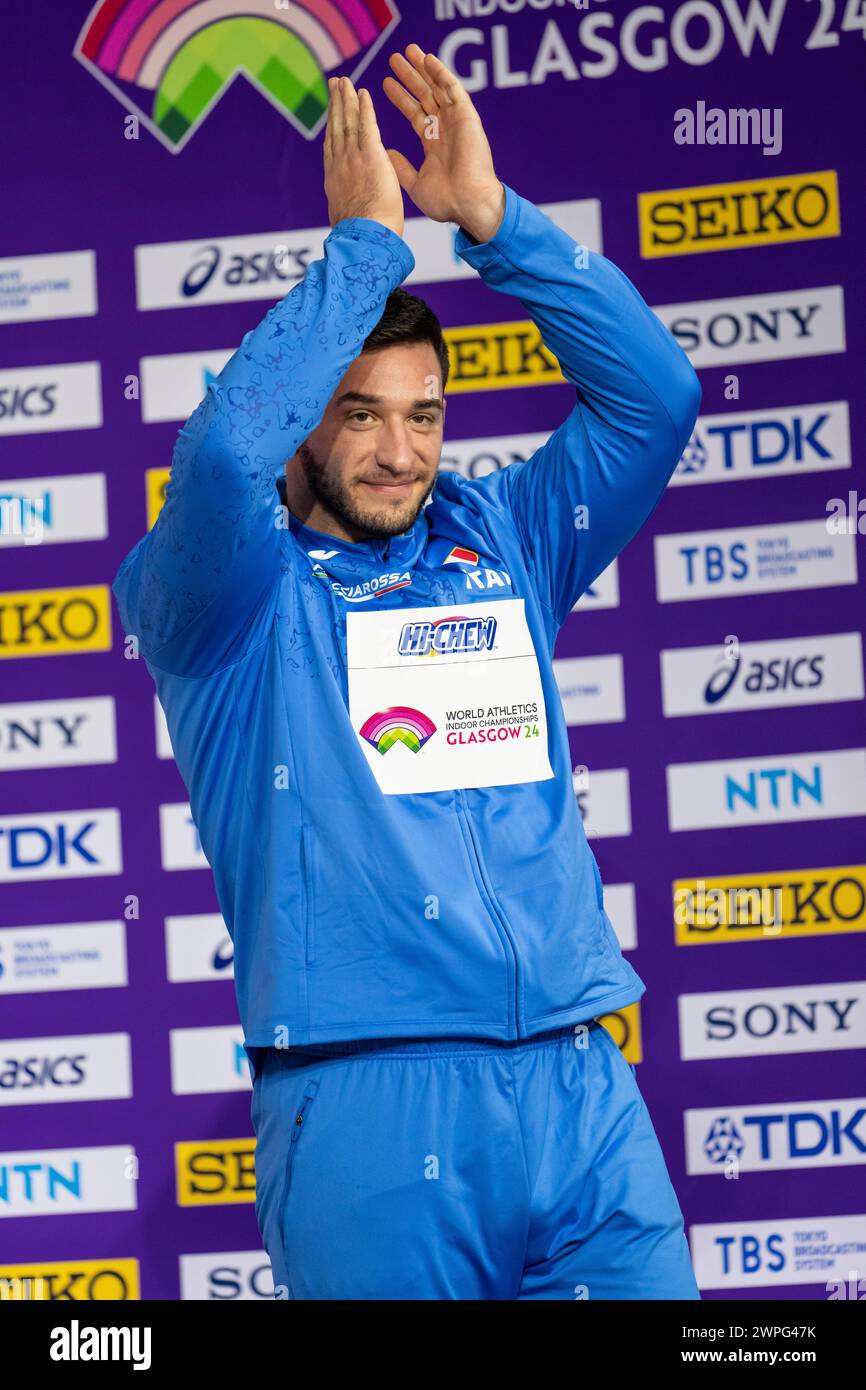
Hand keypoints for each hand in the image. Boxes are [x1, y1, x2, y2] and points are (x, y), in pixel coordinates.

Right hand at [323, 76, 404, 236]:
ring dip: (346, 99)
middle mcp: (339, 165)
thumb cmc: (360, 237)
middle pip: (336, 128)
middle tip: (334, 85)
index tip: (331, 114)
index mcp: (334, 180)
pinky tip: (363, 93)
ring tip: (345, 82)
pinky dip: (364, 108)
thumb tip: (350, 204)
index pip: (333, 148)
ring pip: (348, 122)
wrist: (364, 238)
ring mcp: (353, 159)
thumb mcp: (347, 218)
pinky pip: (367, 126)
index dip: (331, 128)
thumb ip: (349, 203)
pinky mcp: (370, 156)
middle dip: (335, 105)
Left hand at [382, 44, 504, 242]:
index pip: (415, 114)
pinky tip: (428, 59)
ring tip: (408, 51)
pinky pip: (453, 89)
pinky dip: (441, 73)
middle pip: (425, 96)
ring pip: (438, 88)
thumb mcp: (416, 184)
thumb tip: (387, 154)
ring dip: (423, 69)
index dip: (401, 98)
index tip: (385, 84)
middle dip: (410, 78)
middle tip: (394, 60)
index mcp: (435, 145)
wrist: (467, 204)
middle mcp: (445, 130)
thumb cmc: (447, 202)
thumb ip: (403, 168)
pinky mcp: (467, 117)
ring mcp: (457, 122)